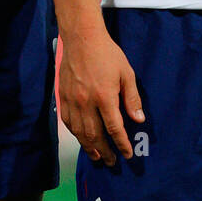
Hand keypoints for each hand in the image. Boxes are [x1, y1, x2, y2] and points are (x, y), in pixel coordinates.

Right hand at [59, 30, 144, 165]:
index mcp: (105, 97)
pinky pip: (68, 122)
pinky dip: (75, 134)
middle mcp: (86, 102)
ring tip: (96, 156)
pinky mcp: (63, 97)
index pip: (114, 128)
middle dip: (104, 151)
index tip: (127, 154)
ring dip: (88, 146)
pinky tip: (81, 139)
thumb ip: (132, 98)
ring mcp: (72, 101)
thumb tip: (138, 120)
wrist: (81, 39)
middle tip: (111, 162)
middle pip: (95, 135)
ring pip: (79, 132)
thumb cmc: (107, 54)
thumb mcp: (126, 73)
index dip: (121, 144)